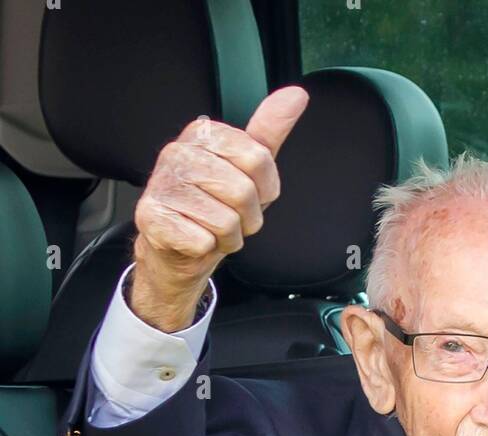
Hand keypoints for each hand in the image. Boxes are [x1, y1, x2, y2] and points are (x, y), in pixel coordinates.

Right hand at [130, 86, 309, 331]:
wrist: (180, 245)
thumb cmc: (216, 205)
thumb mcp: (249, 168)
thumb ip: (269, 132)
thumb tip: (296, 95)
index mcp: (203, 133)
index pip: (259, 159)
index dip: (264, 189)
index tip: (250, 194)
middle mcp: (178, 152)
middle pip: (243, 192)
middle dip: (247, 218)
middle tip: (230, 217)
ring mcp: (162, 184)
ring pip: (225, 221)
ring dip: (229, 237)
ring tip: (212, 229)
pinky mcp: (152, 217)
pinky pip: (204, 241)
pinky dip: (207, 249)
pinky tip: (195, 239)